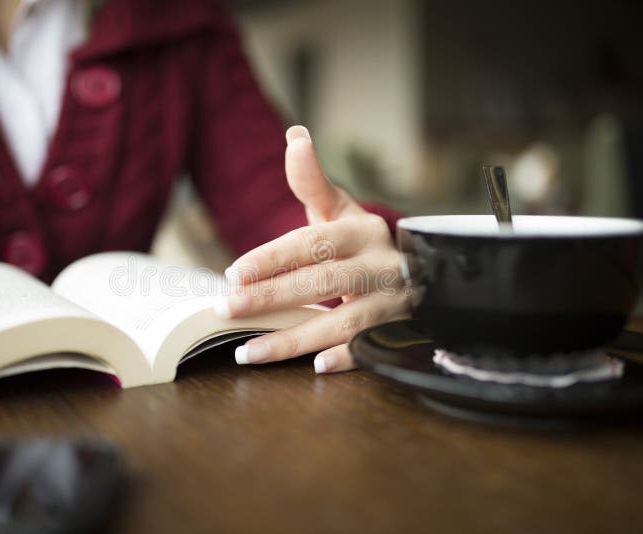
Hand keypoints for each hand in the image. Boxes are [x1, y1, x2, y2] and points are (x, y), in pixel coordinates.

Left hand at [215, 126, 409, 372]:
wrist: (415, 270)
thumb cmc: (358, 240)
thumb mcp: (338, 209)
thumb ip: (312, 181)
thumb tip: (294, 136)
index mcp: (361, 230)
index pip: (313, 243)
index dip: (273, 258)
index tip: (235, 273)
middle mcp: (380, 264)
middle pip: (322, 282)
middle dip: (271, 297)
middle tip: (227, 309)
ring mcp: (392, 300)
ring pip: (343, 322)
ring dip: (294, 339)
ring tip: (247, 351)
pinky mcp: (397, 329)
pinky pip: (372, 347)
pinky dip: (347, 358)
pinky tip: (315, 367)